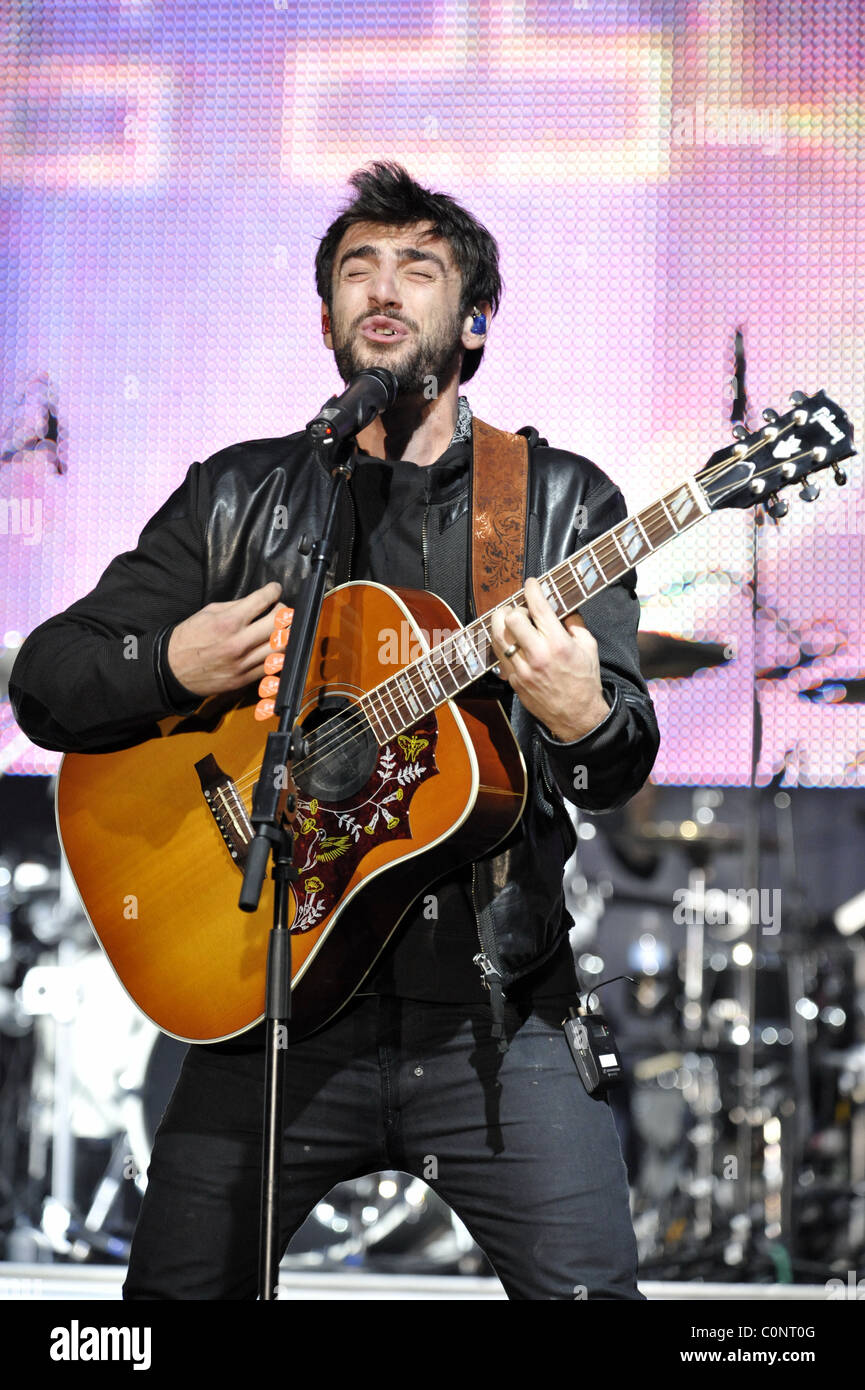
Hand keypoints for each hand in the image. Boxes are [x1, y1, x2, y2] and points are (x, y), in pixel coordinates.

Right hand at [166, 582, 281, 696]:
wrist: (172, 669)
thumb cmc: (189, 638)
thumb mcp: (208, 613)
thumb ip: (236, 606)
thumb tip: (259, 601)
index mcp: (228, 622)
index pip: (263, 601)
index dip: (273, 591)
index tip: (275, 589)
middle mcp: (239, 643)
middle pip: (279, 623)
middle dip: (284, 611)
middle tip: (280, 608)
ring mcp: (243, 663)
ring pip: (281, 646)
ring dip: (285, 633)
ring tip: (280, 628)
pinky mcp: (245, 679)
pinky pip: (272, 665)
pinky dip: (277, 653)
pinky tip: (273, 646)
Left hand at [489, 576, 609, 740]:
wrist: (577, 717)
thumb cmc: (585, 680)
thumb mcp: (588, 646)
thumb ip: (574, 622)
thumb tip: (562, 604)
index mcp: (559, 644)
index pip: (538, 607)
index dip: (532, 589)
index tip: (531, 583)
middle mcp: (538, 655)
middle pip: (511, 618)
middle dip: (515, 608)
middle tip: (522, 611)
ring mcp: (522, 669)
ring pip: (498, 636)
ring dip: (501, 623)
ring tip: (511, 621)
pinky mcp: (513, 681)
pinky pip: (499, 655)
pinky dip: (503, 643)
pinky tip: (511, 641)